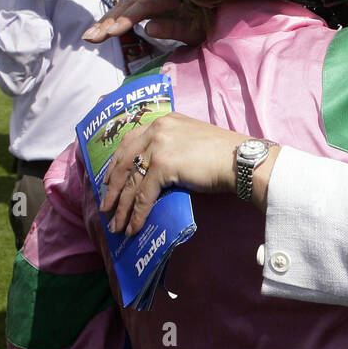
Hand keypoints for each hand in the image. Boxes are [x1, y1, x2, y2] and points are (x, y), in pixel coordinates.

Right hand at [83, 0, 202, 44]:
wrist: (217, 3)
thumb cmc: (209, 20)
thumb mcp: (197, 29)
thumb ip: (174, 28)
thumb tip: (148, 28)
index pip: (144, 6)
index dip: (126, 19)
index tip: (111, 32)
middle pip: (129, 4)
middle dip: (108, 22)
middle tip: (91, 38)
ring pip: (125, 5)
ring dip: (106, 20)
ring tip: (89, 37)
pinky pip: (128, 7)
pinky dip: (113, 17)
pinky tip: (101, 28)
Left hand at [99, 113, 263, 235]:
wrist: (241, 160)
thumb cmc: (224, 154)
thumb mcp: (192, 140)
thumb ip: (172, 147)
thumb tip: (155, 172)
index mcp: (163, 121)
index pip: (129, 142)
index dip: (116, 164)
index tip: (108, 180)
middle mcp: (156, 130)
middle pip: (124, 162)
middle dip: (112, 189)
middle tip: (106, 207)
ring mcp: (158, 146)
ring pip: (131, 182)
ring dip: (122, 207)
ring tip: (117, 225)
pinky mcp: (163, 165)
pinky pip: (144, 195)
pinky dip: (137, 214)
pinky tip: (134, 227)